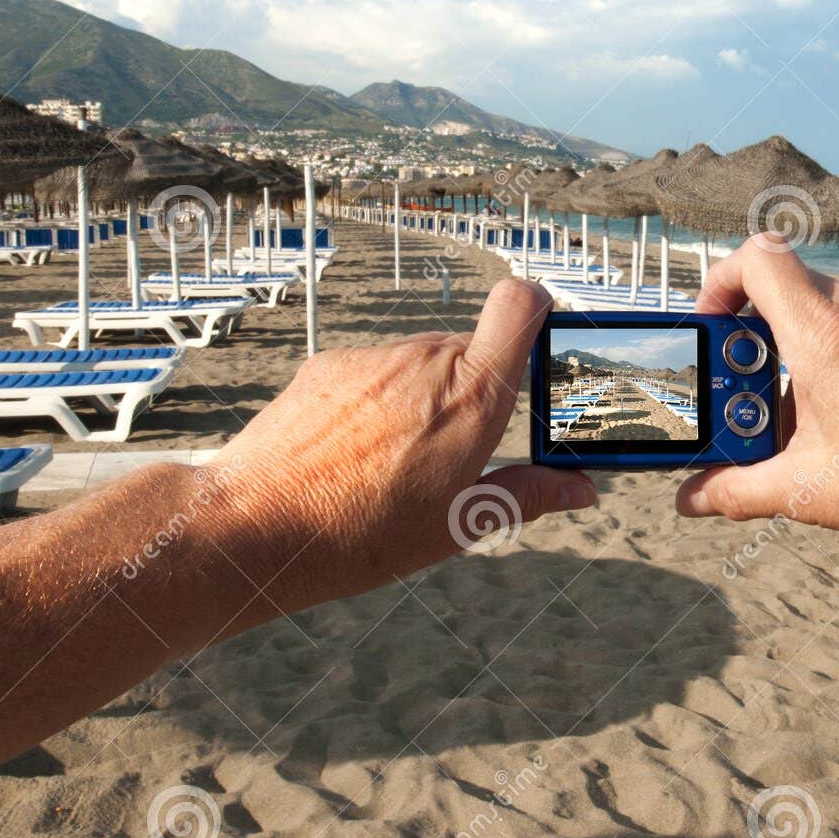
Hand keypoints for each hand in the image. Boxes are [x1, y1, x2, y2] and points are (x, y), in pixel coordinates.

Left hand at [205, 279, 594, 616]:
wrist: (257, 526)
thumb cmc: (363, 533)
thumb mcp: (460, 524)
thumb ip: (527, 494)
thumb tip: (582, 489)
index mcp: (472, 397)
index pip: (521, 304)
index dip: (537, 309)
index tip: (538, 339)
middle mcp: (426, 361)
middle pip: (470, 347)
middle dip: (473, 387)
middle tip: (456, 448)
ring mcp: (373, 358)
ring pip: (420, 362)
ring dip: (423, 398)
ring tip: (393, 462)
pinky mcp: (330, 363)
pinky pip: (374, 370)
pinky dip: (376, 401)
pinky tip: (352, 451)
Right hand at [675, 235, 838, 575]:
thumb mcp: (807, 493)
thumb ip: (737, 489)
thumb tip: (693, 498)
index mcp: (827, 338)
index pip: (760, 257)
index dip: (723, 280)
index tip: (716, 326)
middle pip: (792, 287)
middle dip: (759, 334)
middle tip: (750, 391)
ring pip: (834, 309)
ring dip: (804, 349)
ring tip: (803, 416)